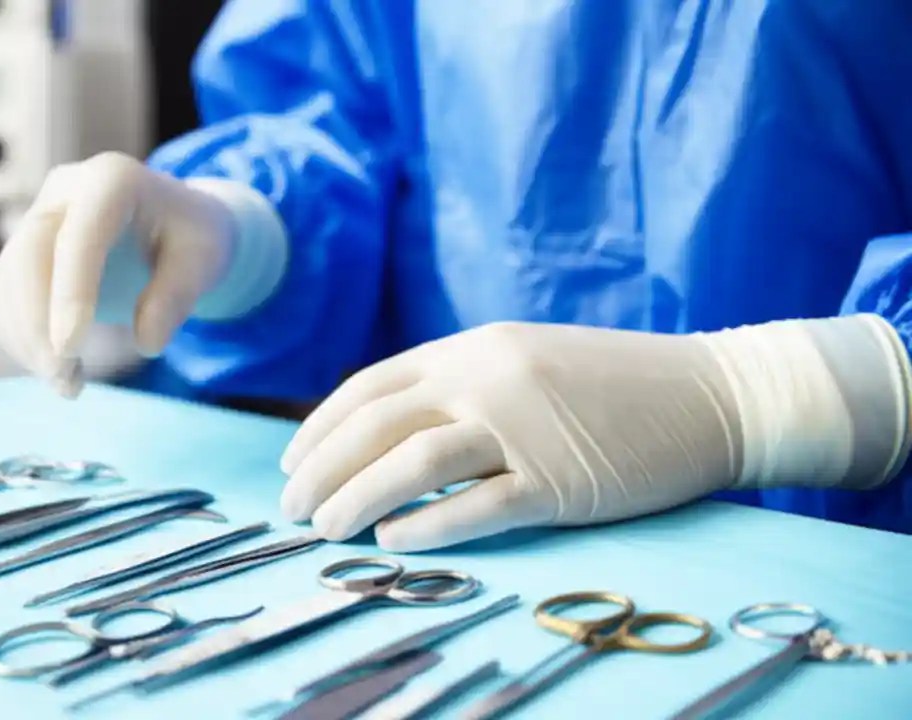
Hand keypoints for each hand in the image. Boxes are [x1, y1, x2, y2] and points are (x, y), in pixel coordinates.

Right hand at [0, 152, 234, 396]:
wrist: (172, 223)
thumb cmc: (190, 237)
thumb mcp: (205, 260)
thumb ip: (178, 297)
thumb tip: (147, 342)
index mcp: (113, 180)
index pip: (81, 236)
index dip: (70, 292)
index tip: (70, 348)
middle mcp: (65, 191)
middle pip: (29, 257)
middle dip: (39, 325)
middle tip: (65, 379)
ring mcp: (37, 218)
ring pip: (8, 282)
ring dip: (26, 341)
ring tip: (69, 383)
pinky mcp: (22, 250)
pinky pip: (2, 298)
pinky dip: (19, 339)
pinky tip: (55, 367)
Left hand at [278, 322, 744, 550]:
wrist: (713, 393)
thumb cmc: (616, 381)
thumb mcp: (525, 356)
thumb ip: (459, 379)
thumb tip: (387, 423)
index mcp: (473, 348)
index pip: (370, 388)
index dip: (320, 428)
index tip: (291, 463)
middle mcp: (487, 379)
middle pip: (376, 427)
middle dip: (321, 470)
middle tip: (293, 509)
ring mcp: (523, 429)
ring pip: (412, 466)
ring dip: (357, 500)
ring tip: (327, 530)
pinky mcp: (560, 481)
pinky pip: (476, 509)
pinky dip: (426, 527)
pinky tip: (393, 543)